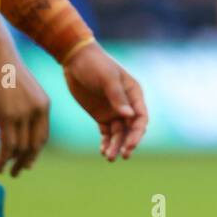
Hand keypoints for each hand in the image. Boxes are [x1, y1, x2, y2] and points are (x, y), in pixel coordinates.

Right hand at [0, 45, 50, 176]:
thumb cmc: (5, 71)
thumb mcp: (22, 92)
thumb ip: (24, 108)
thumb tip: (16, 127)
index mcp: (44, 105)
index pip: (42, 136)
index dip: (35, 152)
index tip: (28, 163)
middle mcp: (38, 111)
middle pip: (34, 146)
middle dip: (25, 162)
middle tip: (16, 173)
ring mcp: (23, 114)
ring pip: (19, 148)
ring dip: (10, 163)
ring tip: (0, 169)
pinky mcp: (7, 116)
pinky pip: (7, 145)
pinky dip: (1, 159)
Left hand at [63, 43, 147, 161]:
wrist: (75, 59)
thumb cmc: (95, 64)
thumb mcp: (107, 78)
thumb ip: (117, 97)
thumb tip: (129, 116)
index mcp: (133, 94)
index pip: (141, 117)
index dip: (138, 132)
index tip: (130, 144)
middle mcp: (126, 104)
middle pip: (131, 128)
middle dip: (128, 142)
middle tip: (122, 155)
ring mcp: (113, 111)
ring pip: (119, 133)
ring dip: (116, 145)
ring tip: (109, 157)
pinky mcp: (100, 115)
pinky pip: (107, 133)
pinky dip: (106, 142)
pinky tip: (103, 151)